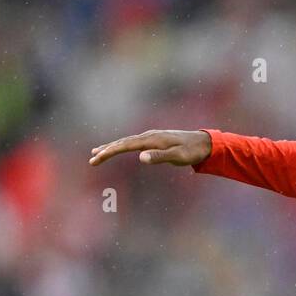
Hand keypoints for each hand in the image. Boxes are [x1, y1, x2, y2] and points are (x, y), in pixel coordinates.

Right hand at [88, 130, 212, 167]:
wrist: (203, 142)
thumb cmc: (191, 152)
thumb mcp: (177, 157)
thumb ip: (160, 157)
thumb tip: (141, 157)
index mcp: (150, 139)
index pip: (125, 145)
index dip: (109, 152)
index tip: (97, 158)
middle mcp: (148, 135)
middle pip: (122, 142)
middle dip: (106, 150)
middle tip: (92, 160)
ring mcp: (150, 137)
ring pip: (126, 142)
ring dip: (111, 147)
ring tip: (97, 153)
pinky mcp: (153, 140)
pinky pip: (133, 143)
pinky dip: (122, 146)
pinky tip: (117, 149)